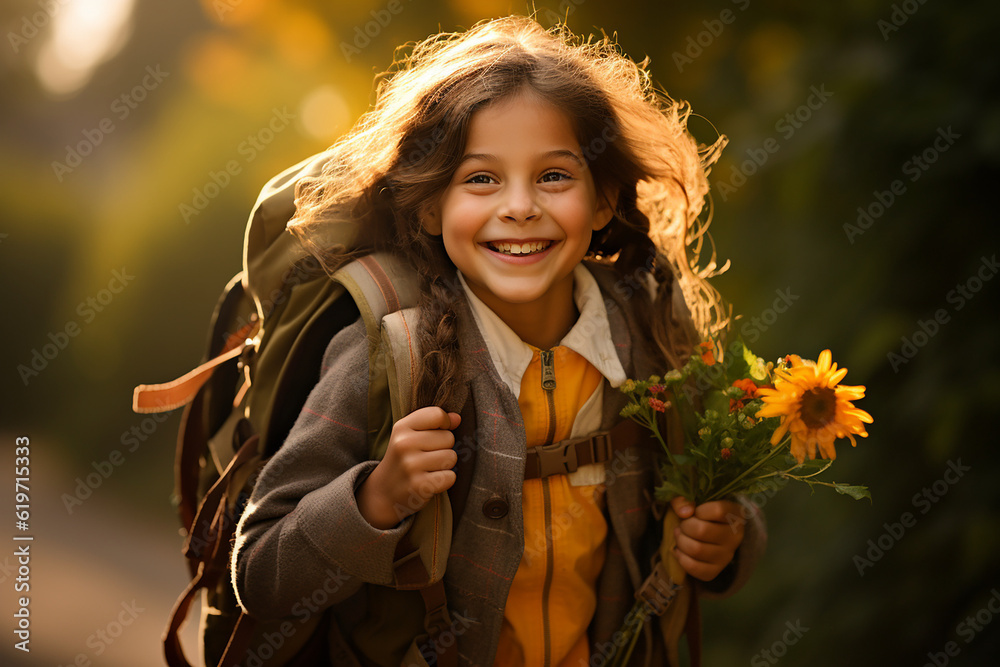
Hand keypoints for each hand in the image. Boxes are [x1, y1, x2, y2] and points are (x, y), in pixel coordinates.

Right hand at [356, 407, 459, 529]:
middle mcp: (404, 444)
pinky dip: (445, 480)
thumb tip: (457, 418)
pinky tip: (430, 481)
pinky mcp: (419, 485)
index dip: (444, 424)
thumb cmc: (403, 459)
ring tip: (428, 469)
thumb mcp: (410, 434)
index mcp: (402, 427)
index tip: (436, 433)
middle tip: (426, 457)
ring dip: (445, 465)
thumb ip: (434, 422)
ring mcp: (411, 465)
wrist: (383, 492)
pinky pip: (451, 476)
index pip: (437, 415)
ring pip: (451, 457)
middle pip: (449, 438)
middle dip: (443, 448)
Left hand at [669, 496, 745, 581]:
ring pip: (696, 550)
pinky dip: (680, 557)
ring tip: (680, 535)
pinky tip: (679, 550)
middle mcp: (735, 537)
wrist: (709, 532)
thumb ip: (685, 500)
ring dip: (680, 541)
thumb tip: (684, 513)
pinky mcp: (715, 570)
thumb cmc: (700, 512)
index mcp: (735, 514)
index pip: (718, 510)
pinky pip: (693, 567)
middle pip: (702, 531)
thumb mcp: (693, 500)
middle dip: (685, 526)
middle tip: (683, 525)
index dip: (699, 510)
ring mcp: (727, 556)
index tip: (694, 511)